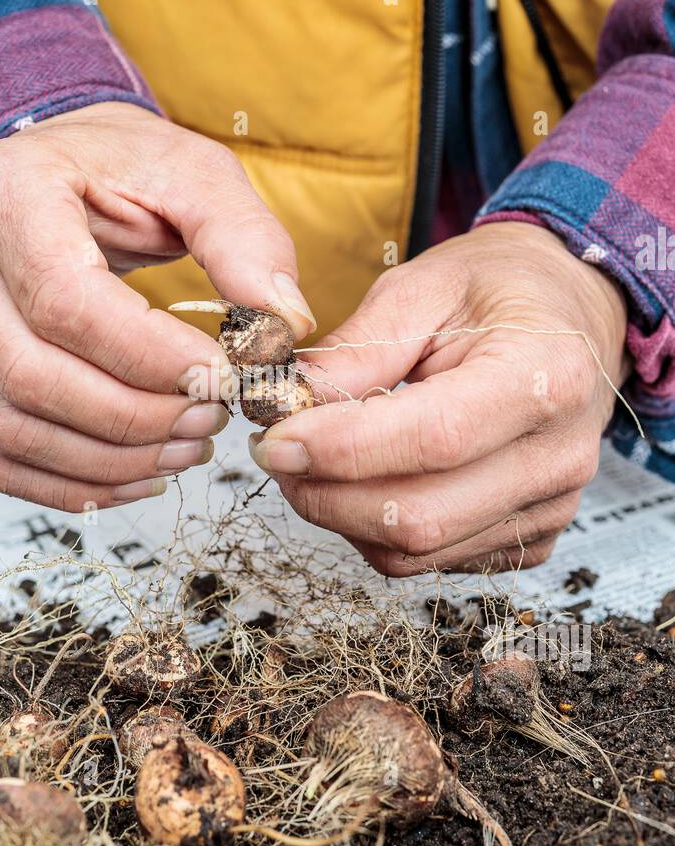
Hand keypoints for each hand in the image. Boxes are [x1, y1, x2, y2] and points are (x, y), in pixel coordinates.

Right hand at [0, 102, 313, 511]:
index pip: (63, 299)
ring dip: (111, 460)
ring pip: (12, 428)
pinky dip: (71, 484)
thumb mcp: (196, 173)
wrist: (59, 172)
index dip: (148, 355)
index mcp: (5, 193)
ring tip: (189, 448)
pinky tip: (140, 476)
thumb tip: (282, 326)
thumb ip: (245, 240)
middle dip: (136, 416)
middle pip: (31, 374)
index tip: (222, 375)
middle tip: (213, 419)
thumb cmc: (124, 168)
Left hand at [250, 223, 628, 573]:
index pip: (433, 439)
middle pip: (420, 517)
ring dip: (342, 516)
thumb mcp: (423, 286)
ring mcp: (550, 506)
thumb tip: (288, 405)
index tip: (274, 438)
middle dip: (325, 494)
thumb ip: (356, 348)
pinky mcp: (532, 537)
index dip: (341, 449)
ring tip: (312, 463)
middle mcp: (557, 455)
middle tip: (277, 453)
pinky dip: (377, 531)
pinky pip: (433, 559)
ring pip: (417, 551)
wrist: (571, 314)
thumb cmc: (499, 291)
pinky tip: (363, 482)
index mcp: (543, 376)